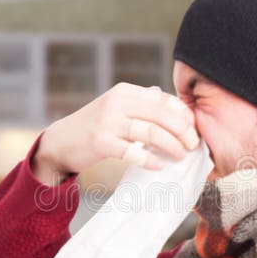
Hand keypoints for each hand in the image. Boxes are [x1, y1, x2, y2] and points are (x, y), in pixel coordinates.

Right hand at [32, 83, 198, 184]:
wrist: (61, 141)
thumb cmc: (96, 126)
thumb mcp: (117, 107)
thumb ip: (143, 104)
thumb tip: (172, 103)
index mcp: (126, 92)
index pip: (163, 99)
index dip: (183, 114)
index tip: (194, 128)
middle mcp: (117, 102)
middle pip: (161, 115)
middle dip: (182, 130)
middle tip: (193, 144)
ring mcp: (108, 122)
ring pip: (150, 132)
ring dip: (171, 145)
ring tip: (180, 155)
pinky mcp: (100, 142)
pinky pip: (131, 152)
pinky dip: (149, 160)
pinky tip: (159, 166)